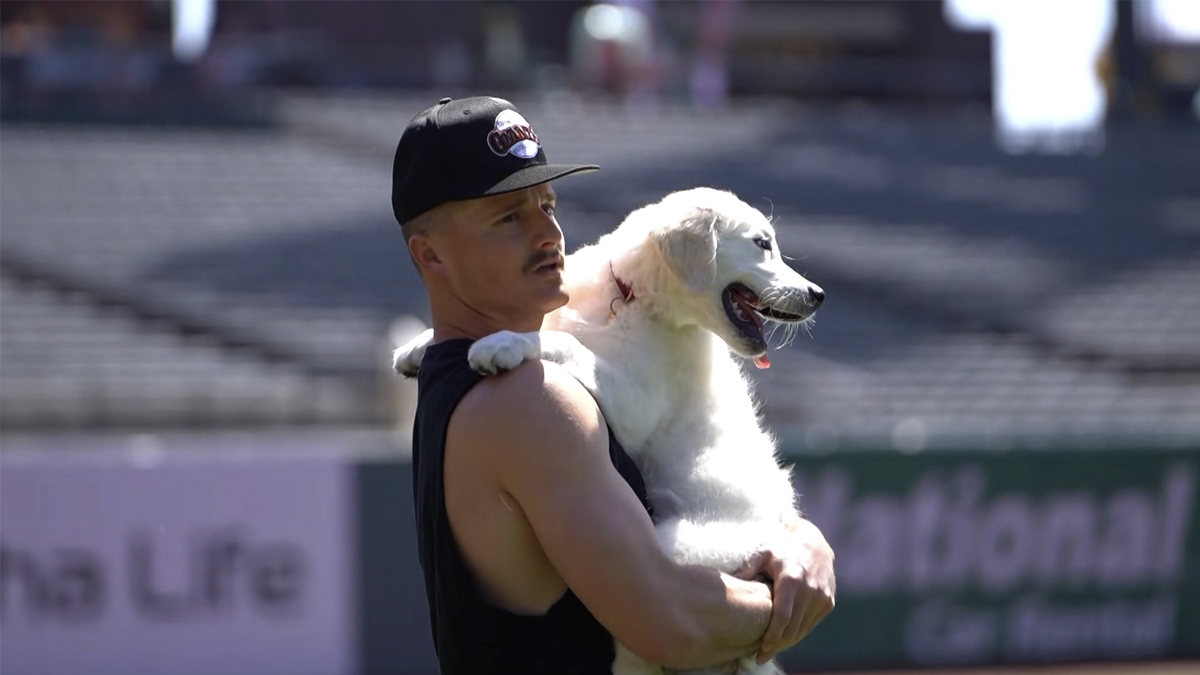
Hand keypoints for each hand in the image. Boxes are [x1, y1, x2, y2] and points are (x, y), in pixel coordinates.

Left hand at [735, 517, 835, 663]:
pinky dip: (798, 633)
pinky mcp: (827, 603)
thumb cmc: (781, 550)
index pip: (782, 617)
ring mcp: (821, 598)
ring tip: (770, 650)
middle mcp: (810, 590)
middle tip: (760, 655)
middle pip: (792, 628)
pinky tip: (784, 637)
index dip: (771, 636)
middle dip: (776, 645)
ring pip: (802, 630)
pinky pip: (810, 625)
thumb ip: (747, 569)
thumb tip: (727, 584)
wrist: (813, 545)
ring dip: (787, 642)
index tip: (760, 650)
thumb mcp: (762, 553)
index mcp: (792, 579)